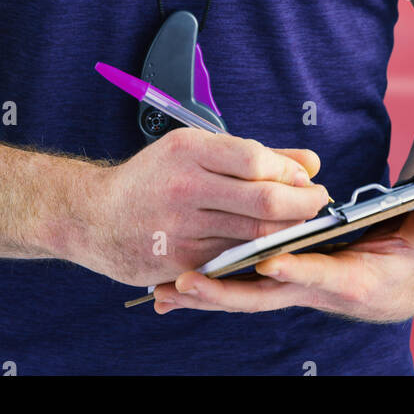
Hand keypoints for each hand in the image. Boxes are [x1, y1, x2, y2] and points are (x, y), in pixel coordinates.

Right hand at [77, 129, 329, 286]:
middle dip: (302, 204)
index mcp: (188, 151)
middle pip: (262, 200)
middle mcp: (184, 187)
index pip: (255, 158)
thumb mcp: (196, 151)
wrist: (95, 216)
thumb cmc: (155, 178)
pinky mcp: (179, 262)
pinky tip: (269, 247)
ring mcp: (180, 228)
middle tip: (319, 202)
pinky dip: (258, 254)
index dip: (289, 171)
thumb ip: (255, 155)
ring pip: (253, 235)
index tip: (307, 177)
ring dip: (287, 232)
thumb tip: (311, 162)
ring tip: (300, 224)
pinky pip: (233, 259)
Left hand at [152, 201, 413, 319]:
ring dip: (206, 295)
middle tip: (188, 284)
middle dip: (227, 292)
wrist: (403, 281)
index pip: (320, 275)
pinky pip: (239, 289)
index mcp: (351, 280)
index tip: (267, 261)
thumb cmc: (411, 251)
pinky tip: (172, 291)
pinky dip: (209, 291)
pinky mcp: (279, 283)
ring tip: (164, 291)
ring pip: (244, 296)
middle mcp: (316, 290)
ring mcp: (293, 289)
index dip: (295, 271)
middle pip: (266, 295)